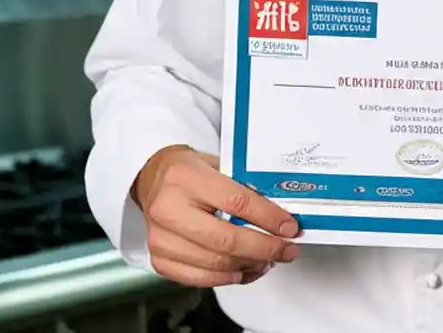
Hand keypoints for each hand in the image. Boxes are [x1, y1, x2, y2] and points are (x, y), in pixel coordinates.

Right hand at [134, 145, 299, 287]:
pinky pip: (200, 278)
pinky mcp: (159, 259)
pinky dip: (228, 277)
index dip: (268, 218)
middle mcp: (168, 209)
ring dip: (250, 265)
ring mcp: (160, 238)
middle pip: (226, 240)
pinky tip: (244, 269)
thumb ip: (244, 187)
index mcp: (185, 178)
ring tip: (268, 259)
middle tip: (286, 249)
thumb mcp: (216, 164)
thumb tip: (279, 216)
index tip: (289, 227)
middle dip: (265, 248)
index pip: (236, 202)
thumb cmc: (188, 171)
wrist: (152, 179)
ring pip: (216, 264)